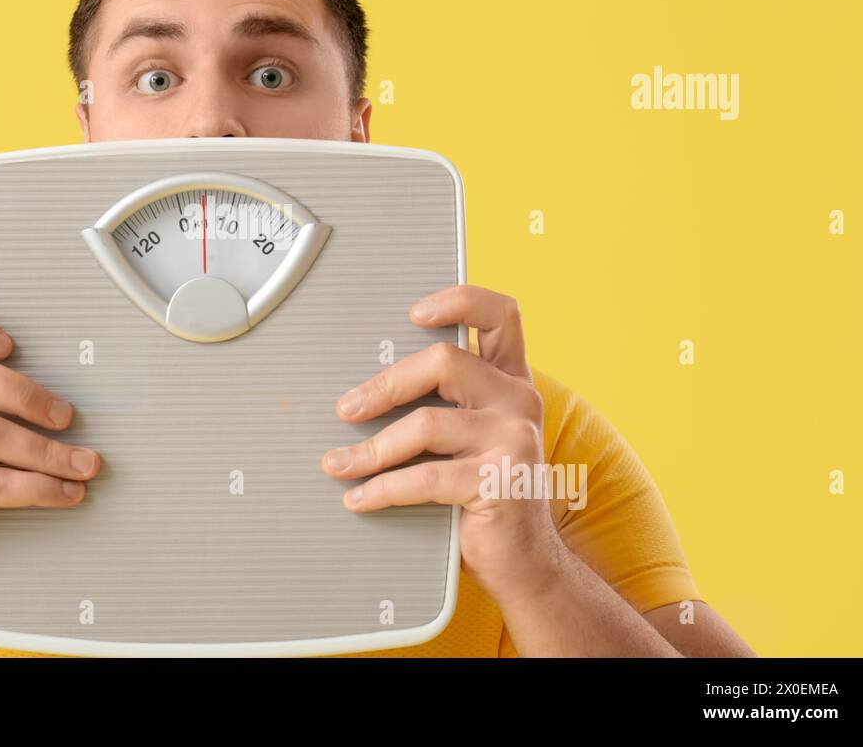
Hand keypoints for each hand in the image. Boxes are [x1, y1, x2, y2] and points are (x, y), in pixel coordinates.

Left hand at [320, 285, 564, 607]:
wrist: (524, 561)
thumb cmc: (483, 493)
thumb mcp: (471, 437)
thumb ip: (444, 405)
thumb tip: (364, 389)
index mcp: (512, 380)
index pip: (501, 315)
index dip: (459, 300)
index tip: (414, 313)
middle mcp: (519, 400)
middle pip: (445, 361)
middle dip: (384, 385)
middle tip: (346, 409)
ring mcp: (515, 439)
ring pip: (426, 423)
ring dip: (371, 448)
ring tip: (338, 464)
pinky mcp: (501, 480)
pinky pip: (425, 477)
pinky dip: (383, 488)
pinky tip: (359, 499)